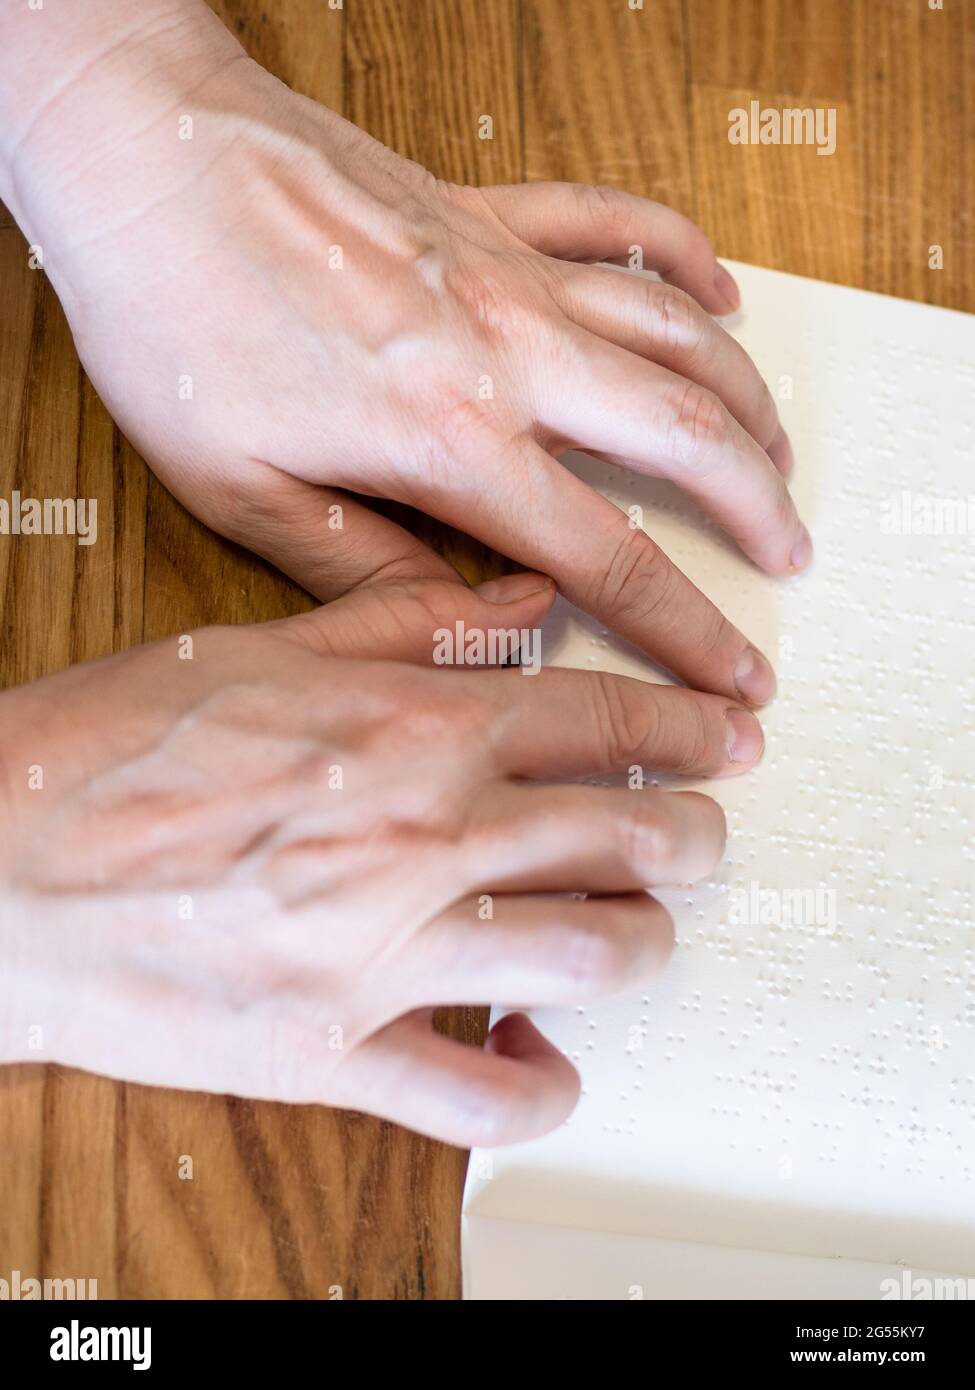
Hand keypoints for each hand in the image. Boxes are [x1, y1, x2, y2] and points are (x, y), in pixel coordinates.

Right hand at [0, 573, 754, 1145]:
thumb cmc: (112, 750)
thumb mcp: (264, 647)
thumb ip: (412, 619)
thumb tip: (521, 599)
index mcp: (411, 729)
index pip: (603, 722)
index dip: (688, 729)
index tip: (727, 740)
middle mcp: (422, 837)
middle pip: (628, 838)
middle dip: (694, 833)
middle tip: (699, 832)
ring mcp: (388, 952)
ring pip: (593, 956)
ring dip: (645, 940)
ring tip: (640, 926)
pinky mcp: (338, 1049)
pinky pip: (482, 1096)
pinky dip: (541, 1086)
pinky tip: (545, 1056)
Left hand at [1, 0, 805, 707]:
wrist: (143, 153)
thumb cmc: (173, 315)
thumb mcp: (244, 489)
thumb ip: (369, 573)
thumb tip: (469, 623)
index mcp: (449, 435)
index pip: (609, 556)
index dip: (687, 629)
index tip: (732, 676)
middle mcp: (509, 347)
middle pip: (686, 435)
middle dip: (759, 507)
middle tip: (791, 556)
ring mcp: (512, 268)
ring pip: (680, 332)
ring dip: (745, 397)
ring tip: (778, 452)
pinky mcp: (493, 210)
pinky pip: (623, 223)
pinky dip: (686, 257)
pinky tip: (720, 291)